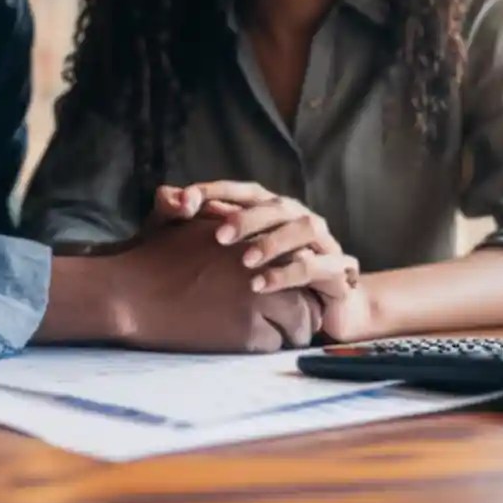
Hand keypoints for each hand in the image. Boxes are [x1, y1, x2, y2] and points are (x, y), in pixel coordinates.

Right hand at [109, 220, 321, 352]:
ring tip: (282, 334)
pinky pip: (275, 342)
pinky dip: (268, 344)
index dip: (297, 271)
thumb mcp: (179, 223)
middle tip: (299, 316)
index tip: (293, 284)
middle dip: (305, 302)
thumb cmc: (149, 258)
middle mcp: (260, 264)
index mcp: (250, 236)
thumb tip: (195, 201)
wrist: (128, 294)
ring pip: (300, 321)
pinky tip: (250, 342)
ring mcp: (256, 298)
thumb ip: (204, 212)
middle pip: (308, 287)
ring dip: (293, 329)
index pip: (297, 254)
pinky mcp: (245, 330)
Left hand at [159, 181, 371, 341]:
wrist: (327, 312)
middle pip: (275, 205)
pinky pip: (314, 267)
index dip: (215, 191)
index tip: (185, 201)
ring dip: (272, 242)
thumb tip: (165, 196)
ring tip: (245, 262)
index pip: (243, 191)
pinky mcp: (338, 270)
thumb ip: (191, 224)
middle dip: (246, 217)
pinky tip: (262, 286)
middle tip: (219, 236)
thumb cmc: (268, 280)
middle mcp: (299, 219)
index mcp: (272, 210)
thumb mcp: (224, 255)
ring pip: (301, 229)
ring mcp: (322, 242)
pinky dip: (287, 274)